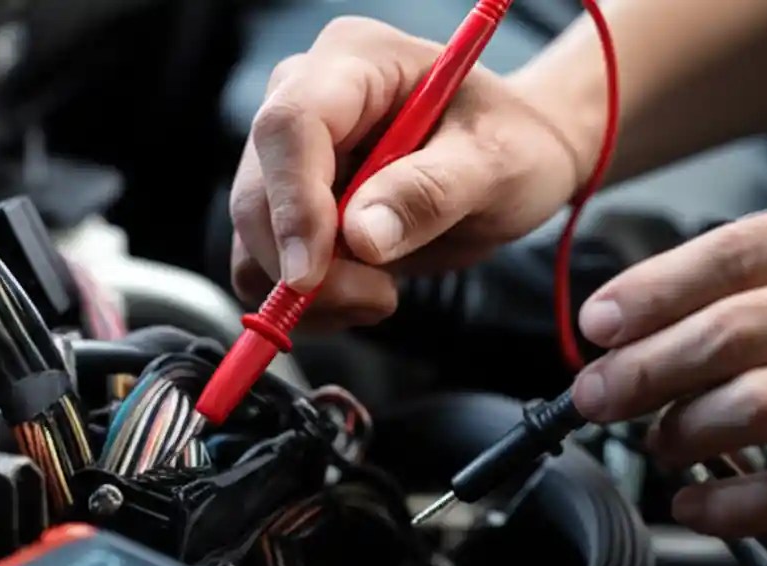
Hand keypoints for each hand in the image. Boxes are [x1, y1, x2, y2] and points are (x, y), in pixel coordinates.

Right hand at [230, 17, 598, 328]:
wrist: (510, 164)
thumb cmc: (512, 143)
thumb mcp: (497, 162)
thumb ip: (431, 192)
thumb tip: (361, 236)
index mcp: (354, 62)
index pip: (291, 125)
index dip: (293, 203)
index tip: (312, 274)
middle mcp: (304, 100)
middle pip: (258, 191)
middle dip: (305, 264)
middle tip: (378, 296)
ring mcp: (289, 159)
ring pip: (253, 240)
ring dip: (311, 291)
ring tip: (382, 292)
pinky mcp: (287, 209)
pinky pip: (265, 269)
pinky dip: (308, 302)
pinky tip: (363, 293)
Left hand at [570, 196, 766, 536]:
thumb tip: (636, 316)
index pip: (732, 254)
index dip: (651, 292)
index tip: (597, 324)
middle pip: (728, 334)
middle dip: (641, 371)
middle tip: (595, 397)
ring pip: (755, 408)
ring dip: (682, 431)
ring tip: (656, 443)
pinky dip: (735, 505)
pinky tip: (697, 505)